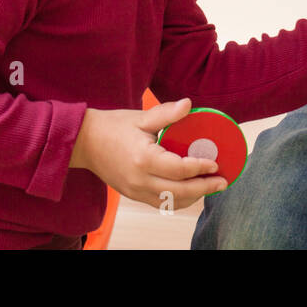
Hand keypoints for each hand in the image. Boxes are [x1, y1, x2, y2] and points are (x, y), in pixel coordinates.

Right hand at [69, 98, 227, 209]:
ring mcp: (135, 191)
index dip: (200, 168)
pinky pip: (160, 202)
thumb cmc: (111, 127)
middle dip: (204, 188)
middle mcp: (140, 180)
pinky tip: (190, 191)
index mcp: (143, 159)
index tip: (215, 163)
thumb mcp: (141, 116)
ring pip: (171, 201)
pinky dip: (178, 199)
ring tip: (210, 187)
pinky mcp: (133, 195)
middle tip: (223, 181)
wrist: (83, 142)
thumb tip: (189, 104)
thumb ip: (167, 113)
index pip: (179, 170)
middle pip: (180, 192)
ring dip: (193, 197)